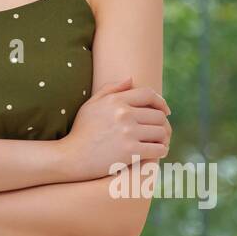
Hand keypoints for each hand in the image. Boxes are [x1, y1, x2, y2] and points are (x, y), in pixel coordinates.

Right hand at [57, 76, 171, 180]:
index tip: (165, 111)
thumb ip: (110, 89)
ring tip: (161, 142)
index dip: (161, 102)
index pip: (148, 94)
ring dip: (164, 138)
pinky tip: (158, 152)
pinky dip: (162, 151)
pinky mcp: (131, 151)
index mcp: (115, 101)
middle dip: (164, 124)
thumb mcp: (91, 105)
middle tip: (163, 132)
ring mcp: (128, 133)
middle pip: (158, 115)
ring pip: (161, 132)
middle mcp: (124, 114)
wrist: (71, 157)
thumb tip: (131, 78)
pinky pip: (158, 149)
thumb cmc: (81, 131)